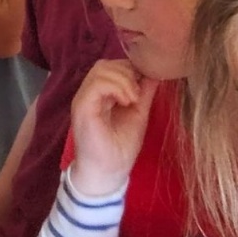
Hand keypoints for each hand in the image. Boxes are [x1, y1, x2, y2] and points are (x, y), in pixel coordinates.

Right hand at [69, 59, 156, 196]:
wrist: (108, 173)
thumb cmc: (121, 148)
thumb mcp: (138, 114)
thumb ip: (144, 93)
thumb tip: (155, 73)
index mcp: (100, 94)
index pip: (111, 66)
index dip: (131, 69)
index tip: (146, 85)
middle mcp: (88, 93)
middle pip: (105, 64)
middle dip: (128, 72)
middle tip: (139, 93)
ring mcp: (83, 99)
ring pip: (101, 69)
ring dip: (124, 79)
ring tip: (133, 99)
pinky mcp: (82, 107)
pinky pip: (97, 84)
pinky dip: (116, 87)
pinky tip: (127, 101)